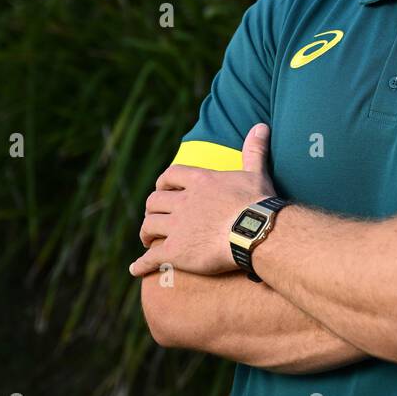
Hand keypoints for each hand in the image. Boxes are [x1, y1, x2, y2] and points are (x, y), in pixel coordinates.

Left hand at [129, 123, 275, 276]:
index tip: (163, 189)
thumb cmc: (258, 203)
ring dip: (146, 233)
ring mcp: (177, 227)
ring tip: (147, 241)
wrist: (257, 231)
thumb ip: (253, 150)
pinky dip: (141, 264)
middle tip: (154, 218)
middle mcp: (183, 202)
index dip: (164, 183)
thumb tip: (261, 126)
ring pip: (149, 226)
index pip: (171, 175)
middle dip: (152, 209)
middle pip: (155, 201)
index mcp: (199, 181)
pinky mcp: (176, 251)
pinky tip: (135, 269)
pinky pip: (151, 258)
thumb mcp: (256, 173)